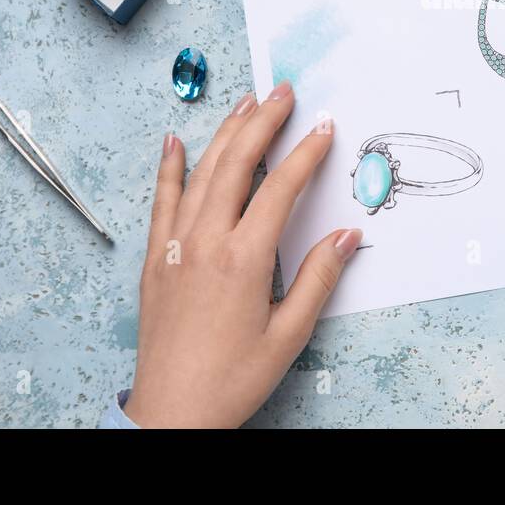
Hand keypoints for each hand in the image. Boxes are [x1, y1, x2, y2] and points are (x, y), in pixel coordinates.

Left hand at [122, 82, 360, 427]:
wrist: (172, 413)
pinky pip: (161, 201)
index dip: (305, 153)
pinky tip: (175, 141)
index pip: (280, 188)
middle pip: (237, 164)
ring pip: (201, 174)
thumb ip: (319, 278)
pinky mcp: (156, 259)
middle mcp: (206, 242)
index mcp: (244, 259)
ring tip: (246, 104)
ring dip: (225, 133)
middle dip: (264, 123)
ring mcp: (176, 247)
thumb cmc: (233, 379)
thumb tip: (347, 234)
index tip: (323, 127)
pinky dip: (169, 167)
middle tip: (284, 92)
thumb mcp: (290, 335)